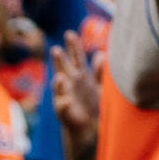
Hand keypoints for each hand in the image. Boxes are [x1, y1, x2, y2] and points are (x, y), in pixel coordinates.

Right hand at [52, 30, 101, 152]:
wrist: (89, 126)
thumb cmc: (95, 103)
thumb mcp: (100, 85)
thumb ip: (100, 71)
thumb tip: (102, 53)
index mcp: (81, 75)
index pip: (76, 57)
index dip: (73, 46)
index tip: (70, 34)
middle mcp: (71, 83)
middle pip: (64, 67)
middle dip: (60, 59)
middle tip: (57, 48)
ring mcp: (65, 95)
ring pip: (59, 86)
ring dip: (58, 82)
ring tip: (60, 77)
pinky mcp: (63, 110)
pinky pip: (62, 105)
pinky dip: (64, 103)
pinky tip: (67, 100)